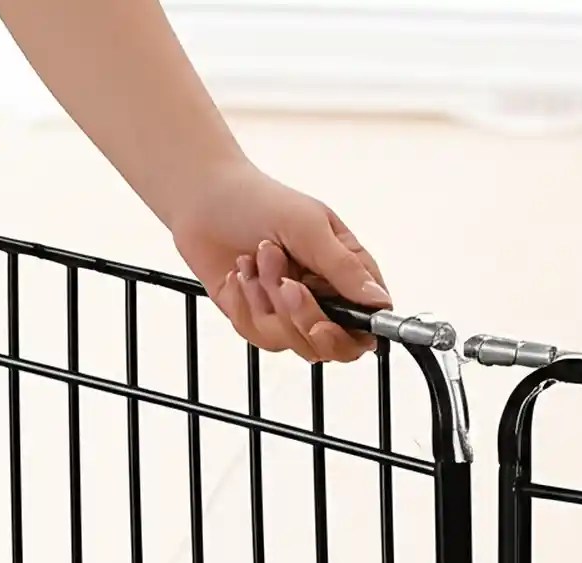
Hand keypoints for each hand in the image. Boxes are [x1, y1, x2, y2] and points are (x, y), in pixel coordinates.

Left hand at [171, 161, 390, 361]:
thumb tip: (379, 301)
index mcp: (348, 273)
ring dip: (268, 300)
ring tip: (258, 260)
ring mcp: (291, 310)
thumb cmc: (259, 201)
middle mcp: (324, 296)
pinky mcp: (259, 318)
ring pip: (292, 340)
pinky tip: (241, 274)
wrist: (203, 200)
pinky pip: (259, 334)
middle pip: (332, 343)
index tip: (325, 322)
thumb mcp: (309, 228)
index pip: (369, 321)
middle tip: (286, 286)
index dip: (354, 333)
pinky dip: (245, 304)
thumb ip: (345, 269)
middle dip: (302, 317)